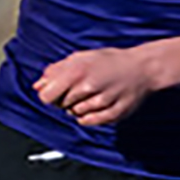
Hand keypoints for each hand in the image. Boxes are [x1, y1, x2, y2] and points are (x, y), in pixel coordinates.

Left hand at [34, 48, 156, 125]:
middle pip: (61, 106)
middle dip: (65, 100)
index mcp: (77, 69)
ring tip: (90, 96)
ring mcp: (103, 100)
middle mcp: (89, 85)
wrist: (142, 67)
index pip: (47, 96)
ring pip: (75, 114)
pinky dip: (88, 117)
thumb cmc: (109, 61)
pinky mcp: (115, 112)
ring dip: (78, 108)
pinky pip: (90, 122)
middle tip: (79, 91)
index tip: (57, 92)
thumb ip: (56, 70)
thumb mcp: (81, 57)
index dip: (49, 95)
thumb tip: (37, 86)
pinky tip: (95, 106)